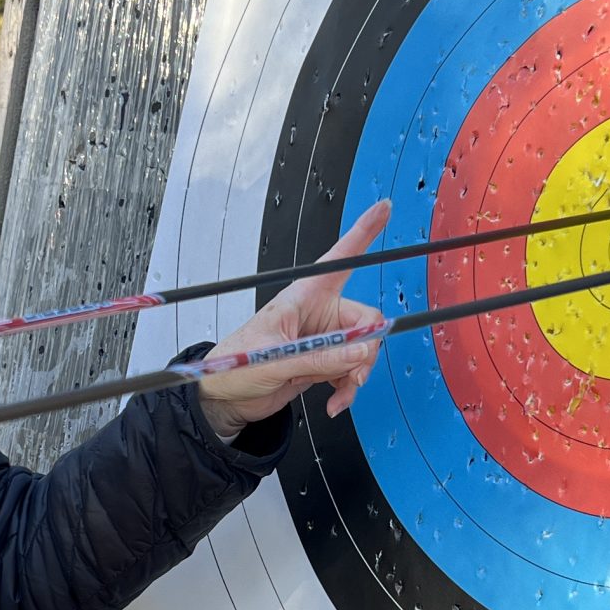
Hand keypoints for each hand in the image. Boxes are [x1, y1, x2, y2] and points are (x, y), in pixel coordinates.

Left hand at [194, 199, 390, 440]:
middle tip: (357, 373)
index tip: (384, 208)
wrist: (224, 398)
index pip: (339, 259)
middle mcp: (317, 314)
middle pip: (366, 320)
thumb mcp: (275, 359)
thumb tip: (360, 352)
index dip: (363, 233)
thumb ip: (319, 357)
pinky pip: (351, 370)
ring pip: (362, 349)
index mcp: (303, 296)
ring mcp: (322, 339)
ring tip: (342, 394)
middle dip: (367, 348)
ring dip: (357, 375)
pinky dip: (348, 388)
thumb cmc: (235, 364)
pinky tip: (335, 402)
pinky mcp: (323, 362)